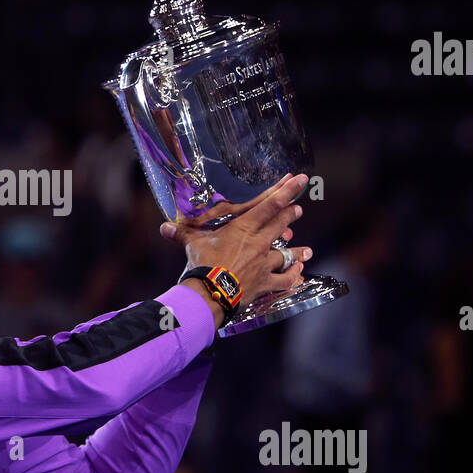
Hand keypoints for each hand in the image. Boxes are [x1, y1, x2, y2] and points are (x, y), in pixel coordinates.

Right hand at [160, 173, 311, 303]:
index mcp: (242, 229)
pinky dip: (292, 277)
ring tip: (307, 250)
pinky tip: (299, 275)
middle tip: (298, 210)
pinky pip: (284, 280)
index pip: (269, 205)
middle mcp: (258, 243)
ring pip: (286, 254)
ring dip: (297, 252)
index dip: (286, 190)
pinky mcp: (264, 283)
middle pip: (280, 224)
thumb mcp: (191, 245)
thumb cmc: (202, 265)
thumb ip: (180, 234)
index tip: (300, 180)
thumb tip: (164, 227)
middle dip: (290, 215)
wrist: (210, 293)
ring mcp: (263, 264)